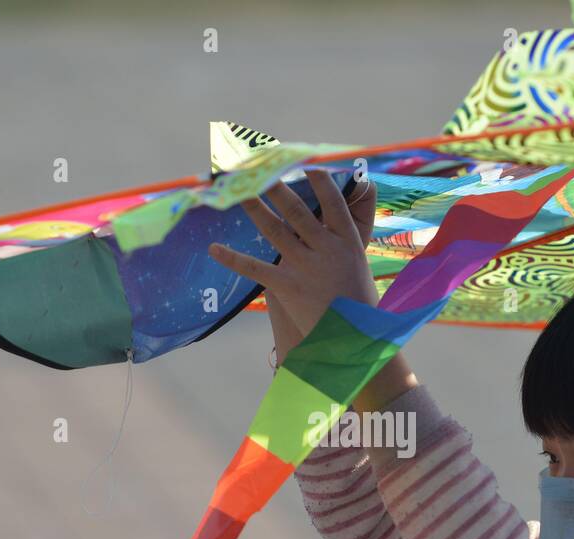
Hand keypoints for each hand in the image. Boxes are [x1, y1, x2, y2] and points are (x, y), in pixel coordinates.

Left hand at [210, 169, 377, 352]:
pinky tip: (214, 248)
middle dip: (276, 185)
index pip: (332, 201)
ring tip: (236, 190)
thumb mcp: (359, 268)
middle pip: (296, 209)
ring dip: (253, 207)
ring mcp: (306, 267)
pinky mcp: (287, 287)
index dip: (319, 180)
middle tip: (258, 166)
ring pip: (274, 229)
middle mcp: (326, 249)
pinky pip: (254, 268)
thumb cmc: (359, 307)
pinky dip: (232, 258)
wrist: (357, 342)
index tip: (306, 162)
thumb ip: (343, 245)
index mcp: (348, 242)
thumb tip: (333, 227)